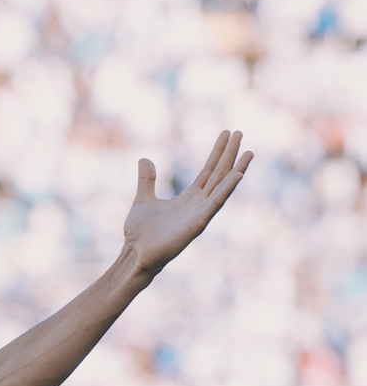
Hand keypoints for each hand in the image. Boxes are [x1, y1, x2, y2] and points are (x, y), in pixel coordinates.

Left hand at [123, 130, 251, 277]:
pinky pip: (216, 203)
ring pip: (223, 187)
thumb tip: (145, 159)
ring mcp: (201, 213)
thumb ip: (147, 180)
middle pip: (219, 174)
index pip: (208, 170)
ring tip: (249, 152)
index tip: (227, 133)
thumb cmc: (140, 232)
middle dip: (229, 154)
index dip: (217, 152)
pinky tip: (238, 175)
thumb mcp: (143, 198)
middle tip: (240, 132)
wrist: (136, 253)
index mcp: (189, 198)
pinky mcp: (198, 223)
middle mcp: (199, 204)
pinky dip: (227, 189)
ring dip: (236, 169)